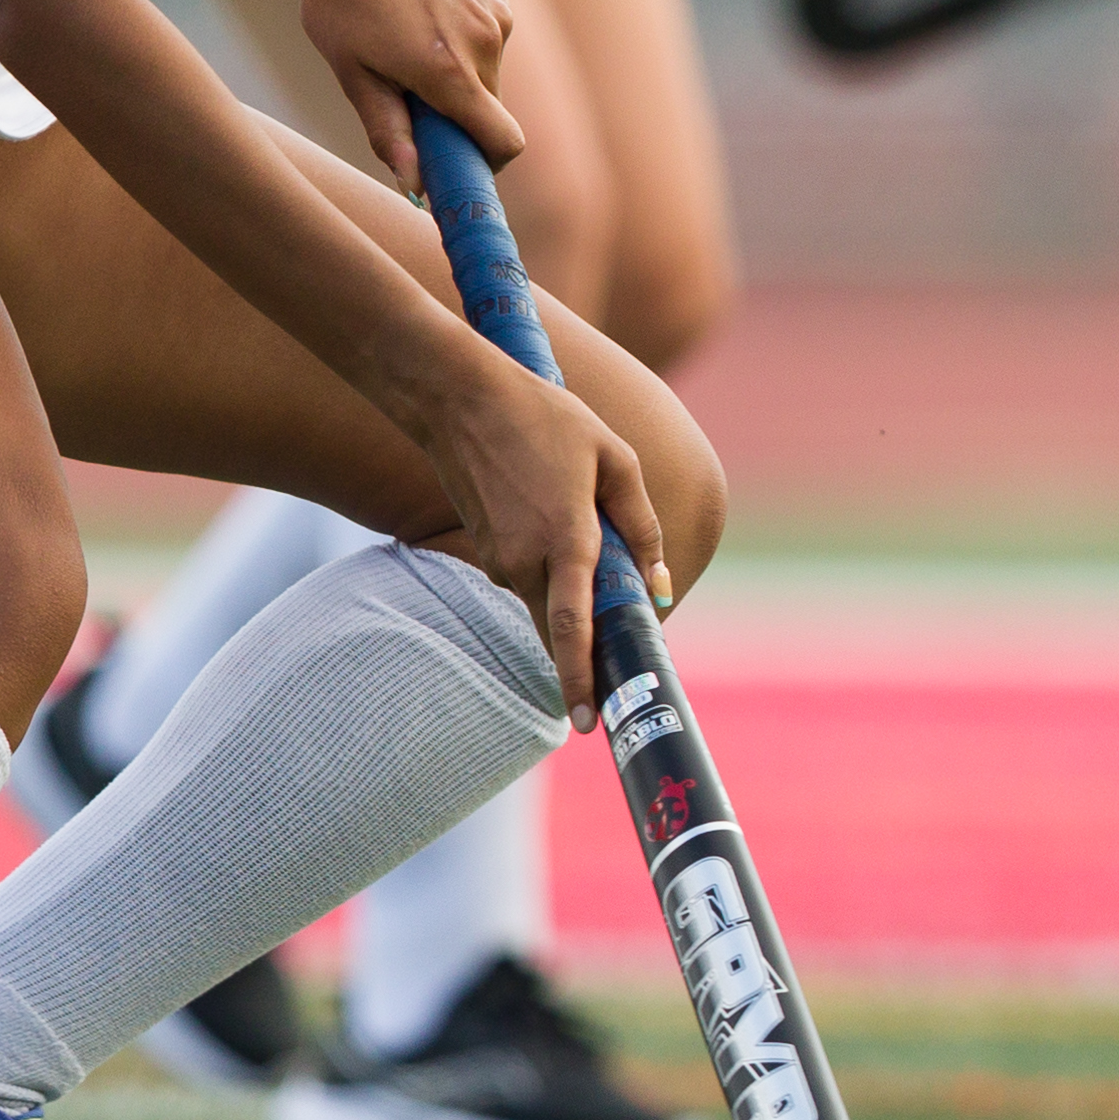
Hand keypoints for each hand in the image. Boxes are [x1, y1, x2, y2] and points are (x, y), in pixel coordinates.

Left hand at [298, 0, 521, 187]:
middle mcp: (484, 43)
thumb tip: (414, 185)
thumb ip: (388, 131)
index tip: (447, 164)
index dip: (481, 165)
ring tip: (408, 56)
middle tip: (407, 105)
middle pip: (491, 117)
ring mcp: (495, 18)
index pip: (503, 143)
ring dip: (458, 88)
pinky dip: (464, 56)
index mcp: (448, 69)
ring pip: (488, 85)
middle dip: (457, 125)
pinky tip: (423, 28)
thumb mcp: (351, 72)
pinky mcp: (496, 1)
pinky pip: (489, 52)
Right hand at [413, 346, 665, 720]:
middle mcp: (526, 561)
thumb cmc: (544, 418)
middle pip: (562, 626)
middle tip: (614, 650)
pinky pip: (526, 571)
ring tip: (575, 512)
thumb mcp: (613, 458)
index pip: (574, 630)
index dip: (580, 680)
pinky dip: (546, 560)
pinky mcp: (484, 547)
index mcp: (566, 541)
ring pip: (546, 595)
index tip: (588, 721)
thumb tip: (659, 587)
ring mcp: (498, 558)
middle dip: (587, 644)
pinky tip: (546, 504)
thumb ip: (641, 525)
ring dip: (570, 583)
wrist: (459, 397)